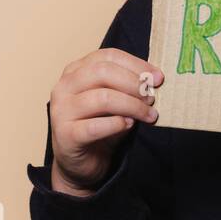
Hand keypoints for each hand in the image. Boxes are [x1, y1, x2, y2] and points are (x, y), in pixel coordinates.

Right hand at [49, 48, 162, 193]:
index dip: (136, 65)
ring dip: (132, 106)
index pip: (108, 56)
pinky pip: (95, 126)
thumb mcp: (115, 100)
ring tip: (148, 115)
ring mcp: (61, 110)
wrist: (80, 163)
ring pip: (103, 98)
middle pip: (103, 72)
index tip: (158, 78)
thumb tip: (155, 78)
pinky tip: (129, 125)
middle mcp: (64, 86)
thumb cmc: (99, 126)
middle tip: (152, 98)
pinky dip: (117, 124)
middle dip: (134, 84)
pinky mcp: (65, 135)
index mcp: (76, 71)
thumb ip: (128, 87)